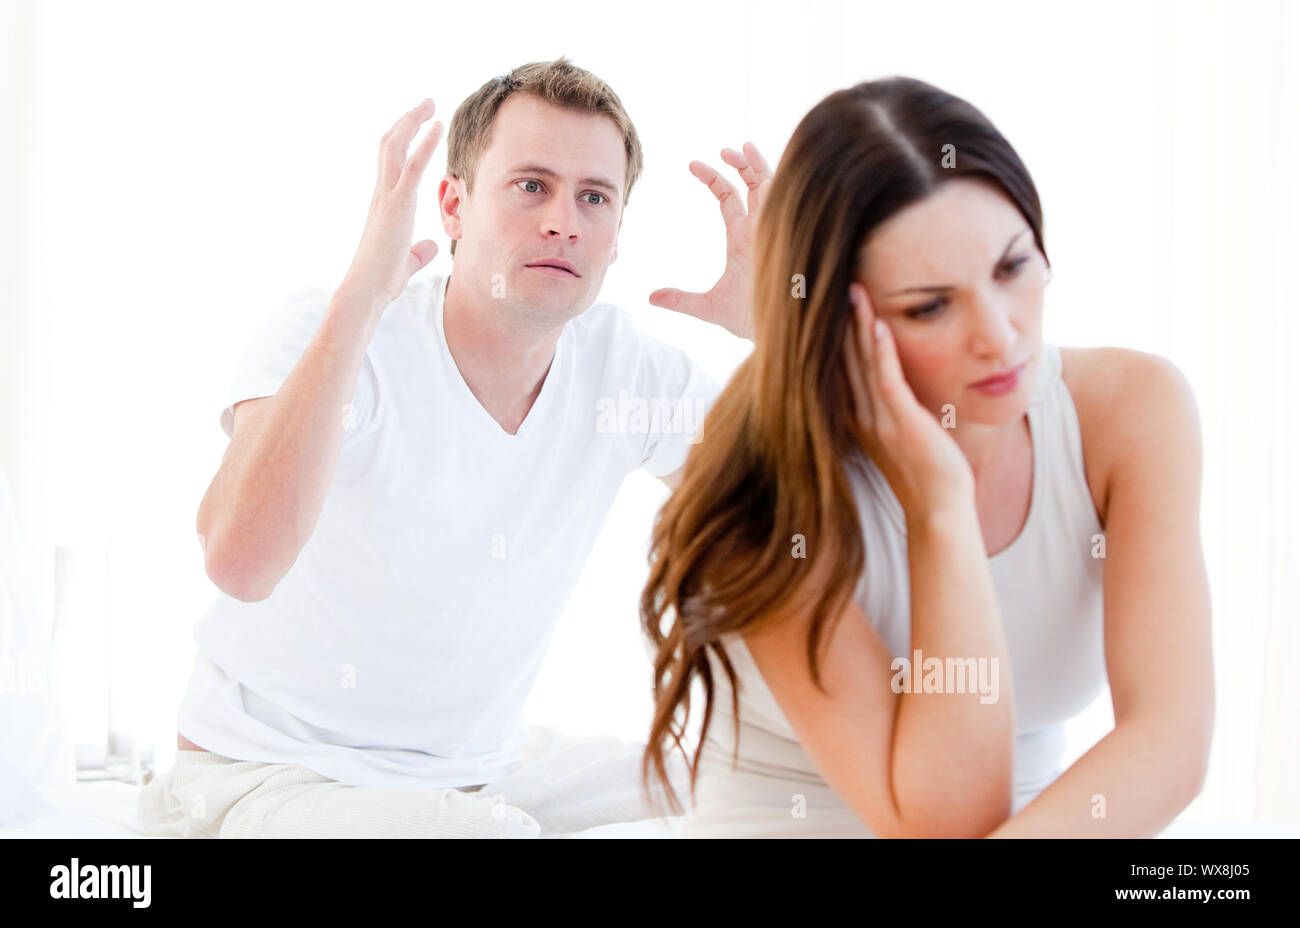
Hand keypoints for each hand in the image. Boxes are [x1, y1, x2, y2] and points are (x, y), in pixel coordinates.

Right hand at [341, 98, 443, 306]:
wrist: (367, 289)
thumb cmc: (382, 279)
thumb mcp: (407, 261)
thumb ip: (419, 251)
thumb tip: (430, 248)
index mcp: (384, 203)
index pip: (390, 161)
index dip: (403, 139)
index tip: (418, 124)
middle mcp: (381, 193)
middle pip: (390, 144)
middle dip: (407, 121)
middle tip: (426, 102)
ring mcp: (387, 196)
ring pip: (396, 146)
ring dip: (413, 121)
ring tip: (430, 103)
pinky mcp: (398, 204)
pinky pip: (411, 166)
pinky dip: (424, 144)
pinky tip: (437, 126)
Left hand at [649, 143, 771, 339]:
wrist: (777, 330)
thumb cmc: (749, 319)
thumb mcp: (709, 306)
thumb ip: (680, 300)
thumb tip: (650, 299)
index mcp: (742, 237)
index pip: (729, 197)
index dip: (713, 178)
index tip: (691, 165)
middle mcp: (761, 227)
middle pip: (753, 183)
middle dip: (740, 163)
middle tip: (722, 150)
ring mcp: (777, 227)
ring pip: (771, 184)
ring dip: (758, 164)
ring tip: (742, 147)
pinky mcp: (790, 231)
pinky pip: (787, 197)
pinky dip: (777, 179)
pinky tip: (761, 167)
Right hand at [843, 282, 975, 516]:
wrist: (938, 509)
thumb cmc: (927, 474)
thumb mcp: (902, 436)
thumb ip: (893, 410)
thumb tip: (896, 385)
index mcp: (858, 419)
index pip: (840, 370)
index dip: (834, 337)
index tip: (830, 307)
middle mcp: (862, 417)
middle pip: (845, 360)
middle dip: (839, 322)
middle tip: (833, 285)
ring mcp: (880, 420)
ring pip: (862, 364)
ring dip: (856, 326)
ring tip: (853, 291)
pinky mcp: (902, 422)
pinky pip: (887, 381)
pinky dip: (881, 352)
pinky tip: (876, 325)